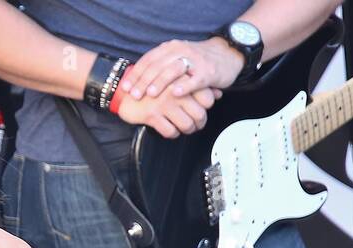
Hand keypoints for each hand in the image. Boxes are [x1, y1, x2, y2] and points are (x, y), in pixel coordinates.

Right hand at [113, 85, 219, 137]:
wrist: (125, 91)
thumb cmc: (152, 86)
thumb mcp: (175, 81)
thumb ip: (197, 87)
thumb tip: (217, 95)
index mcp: (181, 80)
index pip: (206, 98)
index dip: (206, 108)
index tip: (201, 110)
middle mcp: (175, 92)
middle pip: (199, 114)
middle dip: (199, 123)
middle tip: (195, 124)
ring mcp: (163, 104)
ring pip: (187, 125)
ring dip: (187, 130)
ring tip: (184, 128)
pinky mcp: (152, 115)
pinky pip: (170, 132)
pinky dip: (173, 134)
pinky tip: (171, 129)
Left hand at [121, 38, 244, 101]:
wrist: (227, 54)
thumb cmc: (197, 61)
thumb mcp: (176, 58)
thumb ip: (159, 65)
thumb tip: (137, 80)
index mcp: (170, 48)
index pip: (149, 60)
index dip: (136, 74)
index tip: (125, 88)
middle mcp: (181, 51)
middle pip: (158, 65)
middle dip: (144, 81)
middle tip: (135, 95)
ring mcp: (195, 61)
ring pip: (173, 70)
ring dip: (160, 82)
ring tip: (151, 94)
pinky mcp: (207, 72)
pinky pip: (194, 80)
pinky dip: (184, 86)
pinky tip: (175, 94)